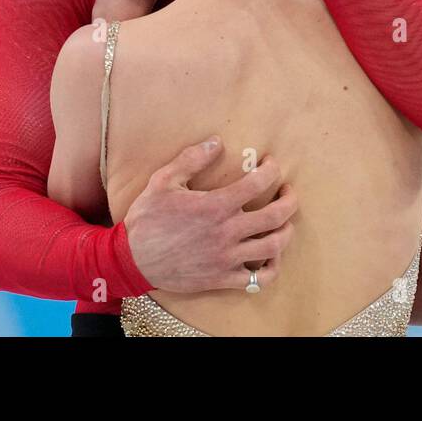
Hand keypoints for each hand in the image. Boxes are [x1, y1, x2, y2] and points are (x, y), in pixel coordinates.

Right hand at [122, 137, 298, 293]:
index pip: (258, 183)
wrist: (132, 259)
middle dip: (289, 200)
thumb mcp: (163, 181)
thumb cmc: (147, 218)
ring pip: (273, 247)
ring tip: (285, 221)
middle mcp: (227, 232)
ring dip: (286, 231)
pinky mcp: (222, 278)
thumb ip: (191, 159)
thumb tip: (217, 141)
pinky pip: (258, 279)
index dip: (271, 170)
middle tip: (288, 192)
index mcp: (215, 206)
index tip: (271, 163)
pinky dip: (271, 267)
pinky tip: (271, 256)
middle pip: (276, 216)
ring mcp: (227, 258)